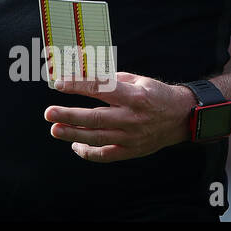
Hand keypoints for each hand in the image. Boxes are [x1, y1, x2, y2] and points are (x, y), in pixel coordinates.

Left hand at [43, 72, 194, 161]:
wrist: (182, 117)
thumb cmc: (155, 93)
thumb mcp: (136, 80)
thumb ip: (110, 79)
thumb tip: (81, 76)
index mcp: (134, 96)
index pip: (101, 89)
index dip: (78, 86)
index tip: (59, 84)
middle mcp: (132, 118)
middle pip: (95, 118)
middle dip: (69, 116)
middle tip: (49, 113)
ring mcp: (132, 137)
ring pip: (97, 138)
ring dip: (73, 135)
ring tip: (54, 129)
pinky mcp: (132, 150)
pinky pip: (106, 154)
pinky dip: (89, 153)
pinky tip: (75, 146)